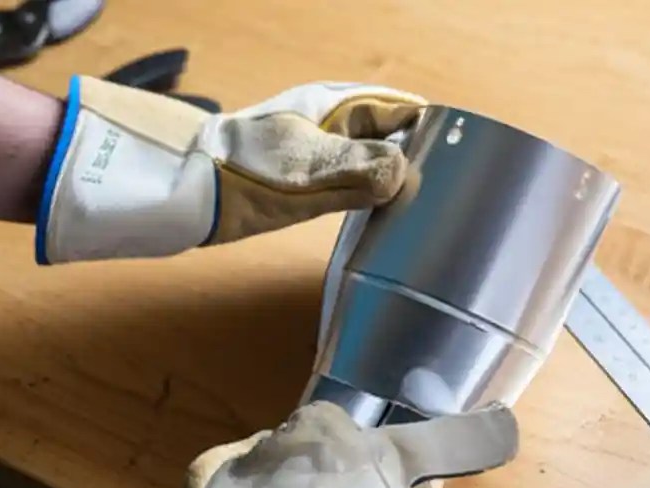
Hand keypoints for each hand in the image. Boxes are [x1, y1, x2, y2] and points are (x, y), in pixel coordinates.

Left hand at [36, 78, 425, 263]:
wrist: (185, 191)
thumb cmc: (243, 174)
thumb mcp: (305, 172)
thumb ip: (358, 169)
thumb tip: (405, 174)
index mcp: (340, 106)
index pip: (407, 110)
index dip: (437, 133)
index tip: (464, 165)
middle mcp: (336, 122)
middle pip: (398, 133)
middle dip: (424, 158)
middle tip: (451, 197)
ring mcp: (323, 148)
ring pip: (379, 158)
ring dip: (400, 179)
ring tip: (428, 212)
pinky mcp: (310, 175)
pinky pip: (358, 179)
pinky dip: (376, 194)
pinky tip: (386, 219)